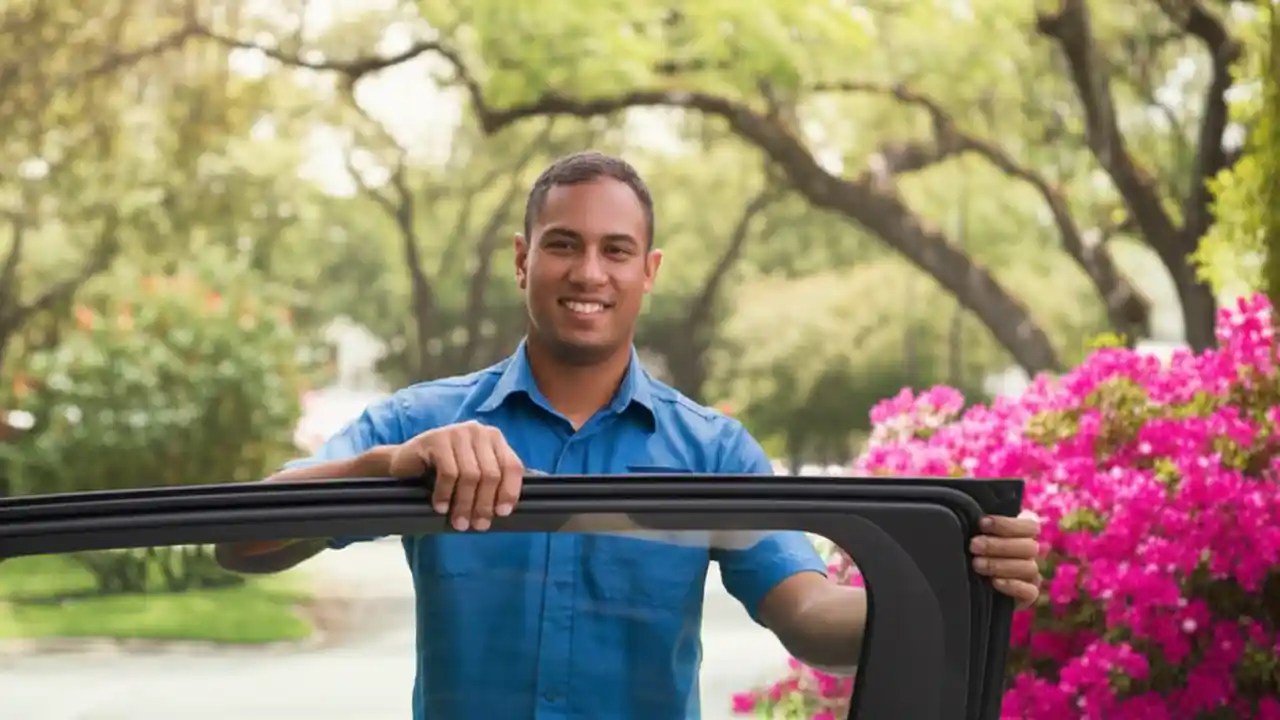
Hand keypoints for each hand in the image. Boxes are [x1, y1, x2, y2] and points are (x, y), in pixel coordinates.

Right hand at [388, 420, 524, 531]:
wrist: (405, 462)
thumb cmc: (442, 472)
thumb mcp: (472, 474)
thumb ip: (490, 483)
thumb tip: (505, 510)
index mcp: (493, 438)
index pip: (512, 466)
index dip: (509, 491)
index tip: (502, 513)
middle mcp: (478, 431)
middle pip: (491, 473)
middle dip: (484, 504)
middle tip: (477, 525)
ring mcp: (457, 432)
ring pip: (471, 475)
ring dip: (465, 504)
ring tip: (459, 522)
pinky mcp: (436, 439)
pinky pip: (448, 473)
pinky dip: (446, 494)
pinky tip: (441, 507)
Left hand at [969, 510, 1041, 608]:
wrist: (967, 586)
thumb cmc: (970, 552)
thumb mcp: (974, 537)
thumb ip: (980, 528)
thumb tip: (972, 516)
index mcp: (1022, 534)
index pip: (1030, 526)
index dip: (1007, 524)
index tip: (981, 523)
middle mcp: (1029, 554)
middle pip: (1028, 546)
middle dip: (998, 545)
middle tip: (973, 545)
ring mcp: (1030, 576)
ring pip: (1028, 567)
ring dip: (1000, 564)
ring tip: (976, 564)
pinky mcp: (1027, 596)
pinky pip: (1030, 591)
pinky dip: (1013, 585)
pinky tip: (994, 582)